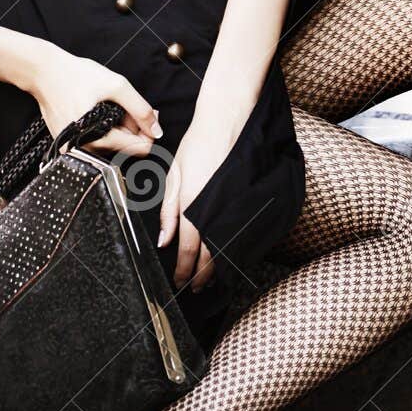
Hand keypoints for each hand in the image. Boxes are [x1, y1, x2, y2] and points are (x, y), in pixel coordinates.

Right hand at [26, 44, 162, 154]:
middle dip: (132, 127)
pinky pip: (97, 141)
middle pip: (125, 147)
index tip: (145, 113)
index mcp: (96, 139)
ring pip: (112, 145)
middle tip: (124, 102)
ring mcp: (75, 148)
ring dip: (118, 127)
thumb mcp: (117, 86)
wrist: (43, 72)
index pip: (139, 149)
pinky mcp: (69, 144)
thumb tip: (157, 131)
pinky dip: (105, 128)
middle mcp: (84, 150)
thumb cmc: (76, 75)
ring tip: (109, 104)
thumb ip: (141, 109)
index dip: (148, 131)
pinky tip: (99, 110)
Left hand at [158, 114, 242, 291]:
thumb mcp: (174, 175)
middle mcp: (212, 213)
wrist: (228, 123)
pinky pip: (240, 236)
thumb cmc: (198, 145)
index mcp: (191, 206)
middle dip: (200, 276)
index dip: (182, 270)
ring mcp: (232, 210)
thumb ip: (169, 210)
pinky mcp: (247, 205)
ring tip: (211, 280)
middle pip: (208, 258)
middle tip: (195, 288)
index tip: (179, 281)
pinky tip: (229, 256)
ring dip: (218, 269)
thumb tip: (164, 240)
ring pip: (226, 251)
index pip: (186, 250)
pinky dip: (234, 251)